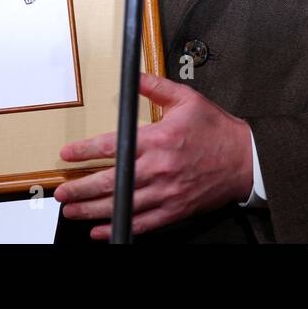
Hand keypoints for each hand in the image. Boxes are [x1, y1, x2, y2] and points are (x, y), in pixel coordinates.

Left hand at [53, 73, 253, 239]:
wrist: (246, 159)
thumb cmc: (218, 131)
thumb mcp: (188, 100)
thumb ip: (157, 87)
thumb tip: (135, 78)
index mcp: (159, 139)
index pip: (112, 146)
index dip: (85, 152)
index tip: (68, 155)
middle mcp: (158, 168)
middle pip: (110, 182)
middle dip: (81, 188)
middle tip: (62, 192)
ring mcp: (165, 192)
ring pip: (121, 205)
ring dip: (92, 210)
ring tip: (72, 211)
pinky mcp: (174, 210)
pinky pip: (141, 223)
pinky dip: (119, 228)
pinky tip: (101, 230)